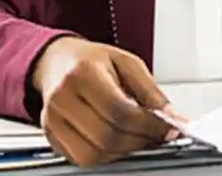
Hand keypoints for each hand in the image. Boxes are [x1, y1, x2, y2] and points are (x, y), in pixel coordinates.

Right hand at [31, 37, 181, 167]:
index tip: (168, 128)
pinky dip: (106, 156)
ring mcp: (52, 120)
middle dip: (140, 141)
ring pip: (94, 154)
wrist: (58, 62)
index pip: (119, 111)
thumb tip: (170, 116)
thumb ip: (150, 91)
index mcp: (83, 73)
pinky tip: (118, 142)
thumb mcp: (127, 63)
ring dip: (124, 152)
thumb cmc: (92, 61)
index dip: (149, 125)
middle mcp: (62, 98)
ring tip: (139, 139)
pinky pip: (82, 159)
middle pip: (107, 136)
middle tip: (157, 136)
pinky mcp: (51, 136)